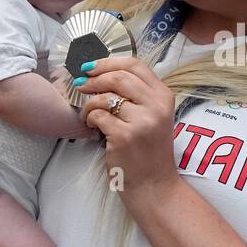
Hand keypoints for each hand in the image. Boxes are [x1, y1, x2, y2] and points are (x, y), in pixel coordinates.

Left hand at [77, 56, 179, 198]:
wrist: (153, 184)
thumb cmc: (149, 150)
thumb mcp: (154, 116)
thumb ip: (138, 95)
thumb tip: (104, 72)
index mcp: (164, 97)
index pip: (135, 66)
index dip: (108, 62)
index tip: (91, 67)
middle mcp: (156, 106)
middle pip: (118, 77)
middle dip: (94, 79)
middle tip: (82, 85)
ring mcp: (142, 122)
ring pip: (105, 98)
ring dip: (89, 103)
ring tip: (88, 113)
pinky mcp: (124, 137)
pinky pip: (98, 116)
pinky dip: (89, 119)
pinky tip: (92, 127)